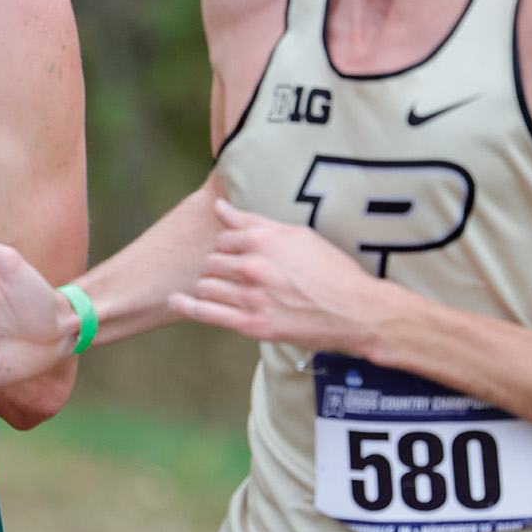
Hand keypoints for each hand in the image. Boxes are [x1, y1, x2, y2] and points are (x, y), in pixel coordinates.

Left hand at [176, 199, 398, 352]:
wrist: (356, 310)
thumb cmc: (331, 270)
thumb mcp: (297, 235)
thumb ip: (254, 221)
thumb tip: (219, 206)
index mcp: (262, 241)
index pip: (223, 239)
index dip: (228, 247)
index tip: (237, 255)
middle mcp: (252, 267)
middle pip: (211, 262)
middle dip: (218, 267)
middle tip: (232, 275)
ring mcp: (250, 297)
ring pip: (206, 286)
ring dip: (208, 286)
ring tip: (218, 288)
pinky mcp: (251, 325)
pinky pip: (205, 313)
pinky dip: (186, 306)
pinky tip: (176, 300)